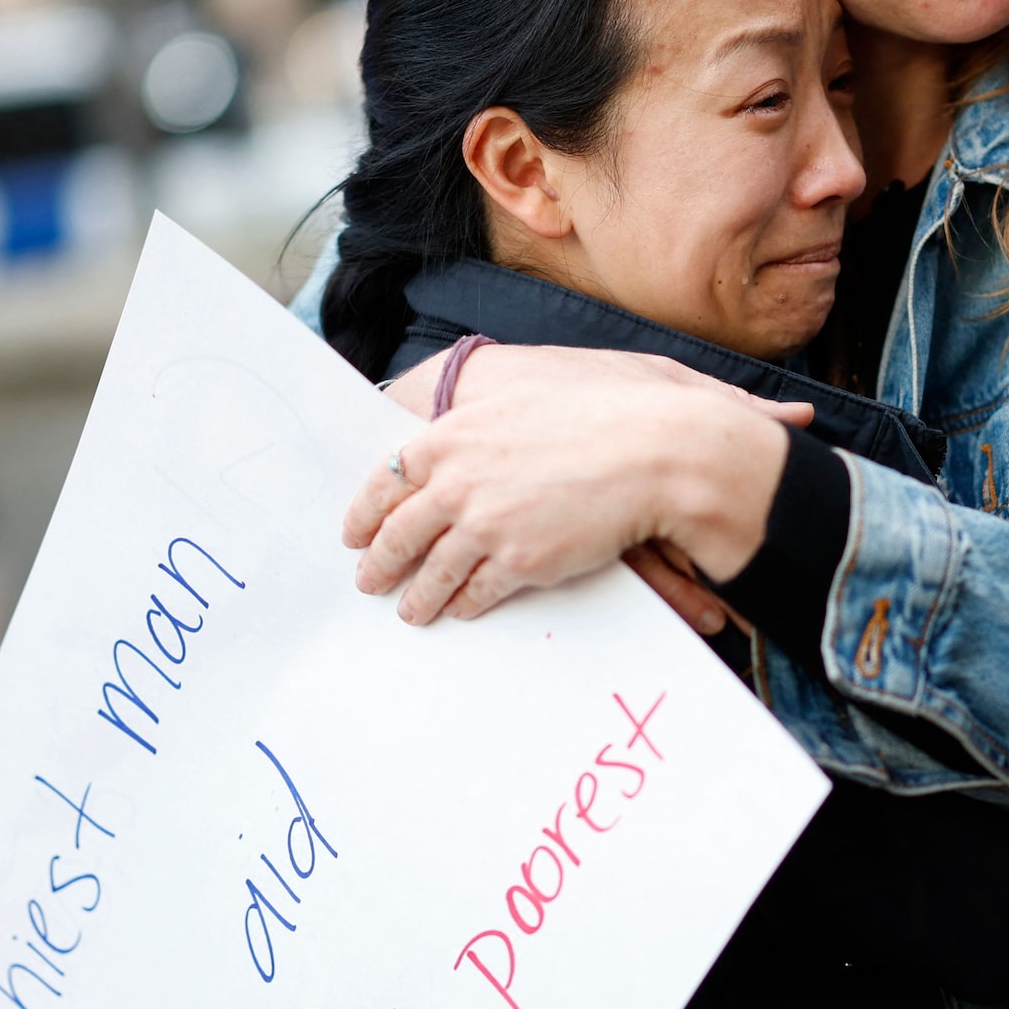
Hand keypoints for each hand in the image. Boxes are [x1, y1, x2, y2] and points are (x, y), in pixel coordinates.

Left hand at [345, 346, 801, 624]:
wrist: (654, 450)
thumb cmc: (600, 411)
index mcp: (452, 436)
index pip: (387, 480)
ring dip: (418, 596)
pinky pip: (477, 592)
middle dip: (379, 562)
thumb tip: (456, 446)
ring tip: (411, 610)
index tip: (355, 533)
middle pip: (399, 533)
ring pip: (433, 572)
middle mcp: (458, 482)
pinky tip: (461, 611)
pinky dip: (465, 605)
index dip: (365, 513)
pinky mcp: (518, 561)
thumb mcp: (524, 398)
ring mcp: (485, 525)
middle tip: (369, 579)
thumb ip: (477, 426)